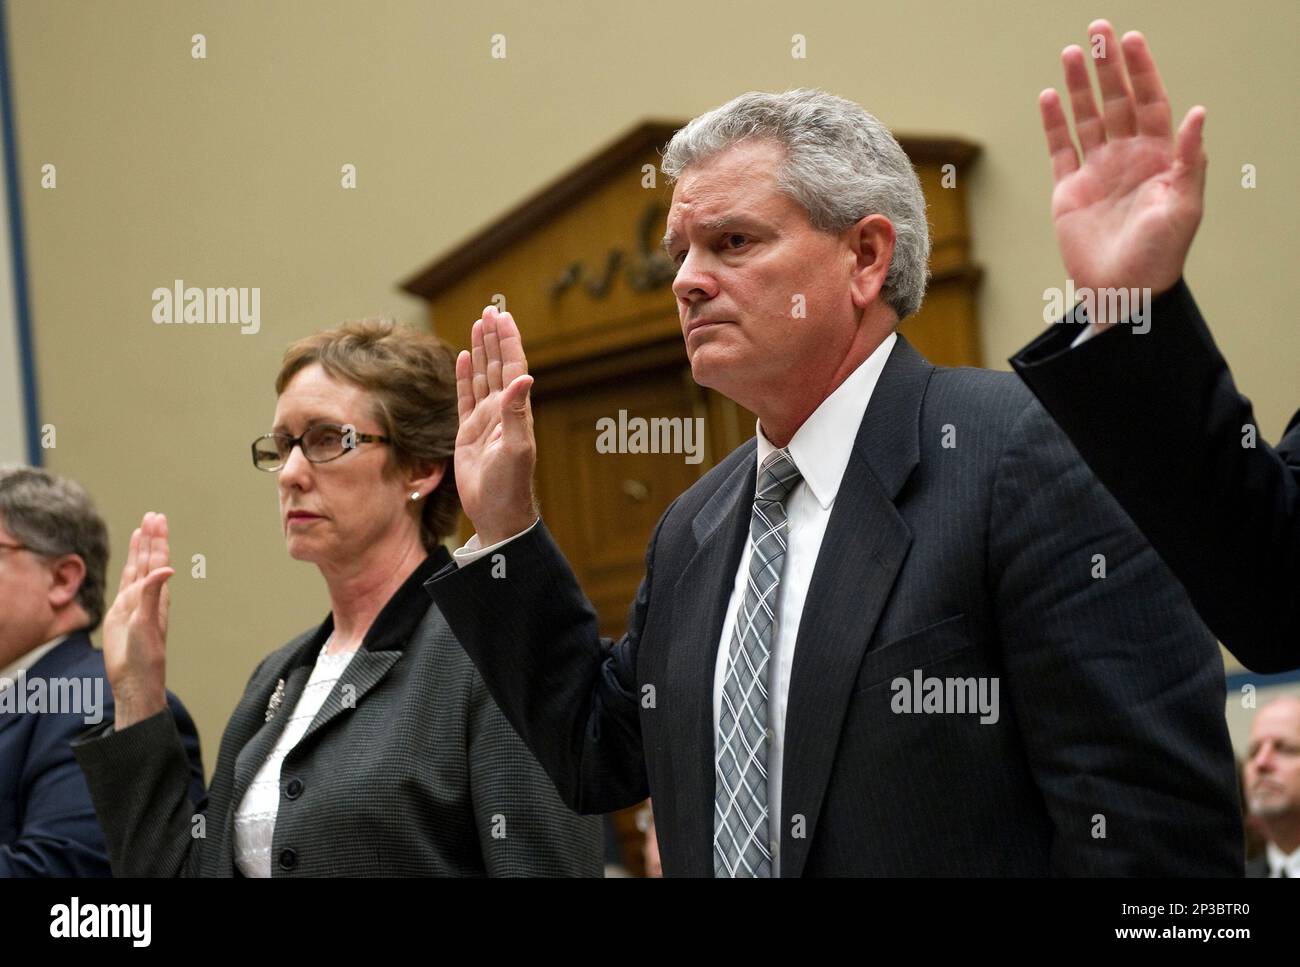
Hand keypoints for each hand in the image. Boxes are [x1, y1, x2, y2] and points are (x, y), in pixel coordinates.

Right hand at [103, 511, 172, 728]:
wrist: (133, 678)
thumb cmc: (144, 654)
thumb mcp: (147, 622)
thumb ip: (152, 594)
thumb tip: (167, 568)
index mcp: (157, 596)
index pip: (158, 560)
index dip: (158, 540)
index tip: (158, 519)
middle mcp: (147, 596)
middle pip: (149, 559)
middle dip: (151, 537)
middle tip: (154, 515)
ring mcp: (134, 603)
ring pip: (138, 569)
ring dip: (141, 549)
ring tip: (143, 529)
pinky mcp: (121, 612)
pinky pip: (126, 584)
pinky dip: (129, 569)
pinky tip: (132, 561)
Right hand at [454, 306, 537, 546]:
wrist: (497, 513)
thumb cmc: (511, 485)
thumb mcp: (516, 448)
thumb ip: (517, 413)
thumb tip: (524, 377)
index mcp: (515, 411)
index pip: (512, 367)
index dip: (508, 341)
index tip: (503, 317)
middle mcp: (502, 411)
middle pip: (497, 365)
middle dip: (494, 338)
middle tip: (491, 310)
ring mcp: (485, 420)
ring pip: (482, 377)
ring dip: (481, 351)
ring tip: (479, 325)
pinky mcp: (469, 432)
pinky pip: (465, 397)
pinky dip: (465, 376)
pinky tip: (464, 357)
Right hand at [1040, 20, 1205, 324]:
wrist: (1122, 291)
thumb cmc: (1160, 255)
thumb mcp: (1185, 206)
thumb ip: (1191, 159)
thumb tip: (1198, 113)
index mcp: (1160, 157)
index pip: (1150, 102)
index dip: (1141, 71)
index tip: (1129, 40)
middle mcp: (1128, 157)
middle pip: (1116, 101)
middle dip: (1108, 66)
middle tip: (1097, 31)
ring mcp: (1097, 172)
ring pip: (1087, 118)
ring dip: (1080, 86)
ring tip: (1071, 53)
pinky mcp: (1069, 190)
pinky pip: (1060, 149)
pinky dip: (1054, 124)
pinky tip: (1049, 97)